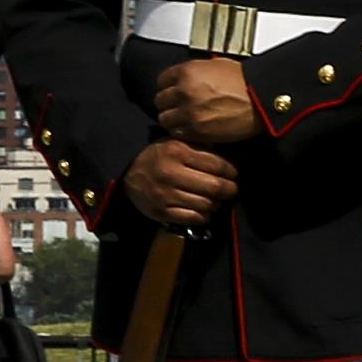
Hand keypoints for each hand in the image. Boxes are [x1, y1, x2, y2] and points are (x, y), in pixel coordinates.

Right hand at [123, 139, 238, 231]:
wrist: (127, 172)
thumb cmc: (158, 155)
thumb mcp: (176, 143)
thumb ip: (199, 147)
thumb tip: (226, 157)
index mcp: (177, 151)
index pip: (216, 164)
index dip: (230, 170)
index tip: (233, 173)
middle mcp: (171, 173)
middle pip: (214, 187)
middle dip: (229, 189)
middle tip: (232, 189)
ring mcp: (165, 194)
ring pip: (205, 204)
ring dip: (217, 204)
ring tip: (218, 200)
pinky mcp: (161, 212)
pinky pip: (192, 218)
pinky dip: (204, 216)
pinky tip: (205, 210)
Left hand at [150, 55, 262, 147]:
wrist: (262, 101)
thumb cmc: (247, 82)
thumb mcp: (218, 65)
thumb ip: (197, 70)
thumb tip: (189, 74)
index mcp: (187, 71)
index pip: (161, 80)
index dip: (168, 86)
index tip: (173, 91)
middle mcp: (184, 91)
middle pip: (160, 100)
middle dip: (169, 104)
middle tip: (179, 106)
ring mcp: (189, 112)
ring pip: (165, 119)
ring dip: (174, 119)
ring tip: (185, 119)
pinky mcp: (197, 130)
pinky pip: (177, 133)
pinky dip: (183, 132)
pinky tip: (192, 128)